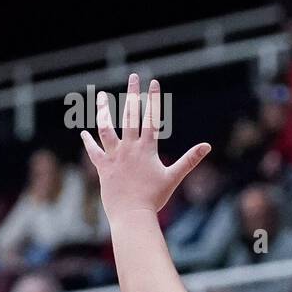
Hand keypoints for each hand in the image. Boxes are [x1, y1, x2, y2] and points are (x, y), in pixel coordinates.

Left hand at [80, 74, 210, 218]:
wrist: (131, 214)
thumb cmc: (154, 198)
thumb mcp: (174, 177)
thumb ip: (189, 160)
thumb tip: (207, 146)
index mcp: (147, 148)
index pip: (152, 118)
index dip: (154, 99)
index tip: (154, 83)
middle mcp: (129, 148)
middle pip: (130, 115)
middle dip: (132, 95)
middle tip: (133, 78)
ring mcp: (114, 156)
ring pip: (106, 128)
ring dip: (103, 111)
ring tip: (99, 97)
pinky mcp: (103, 167)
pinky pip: (94, 151)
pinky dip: (89, 142)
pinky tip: (84, 133)